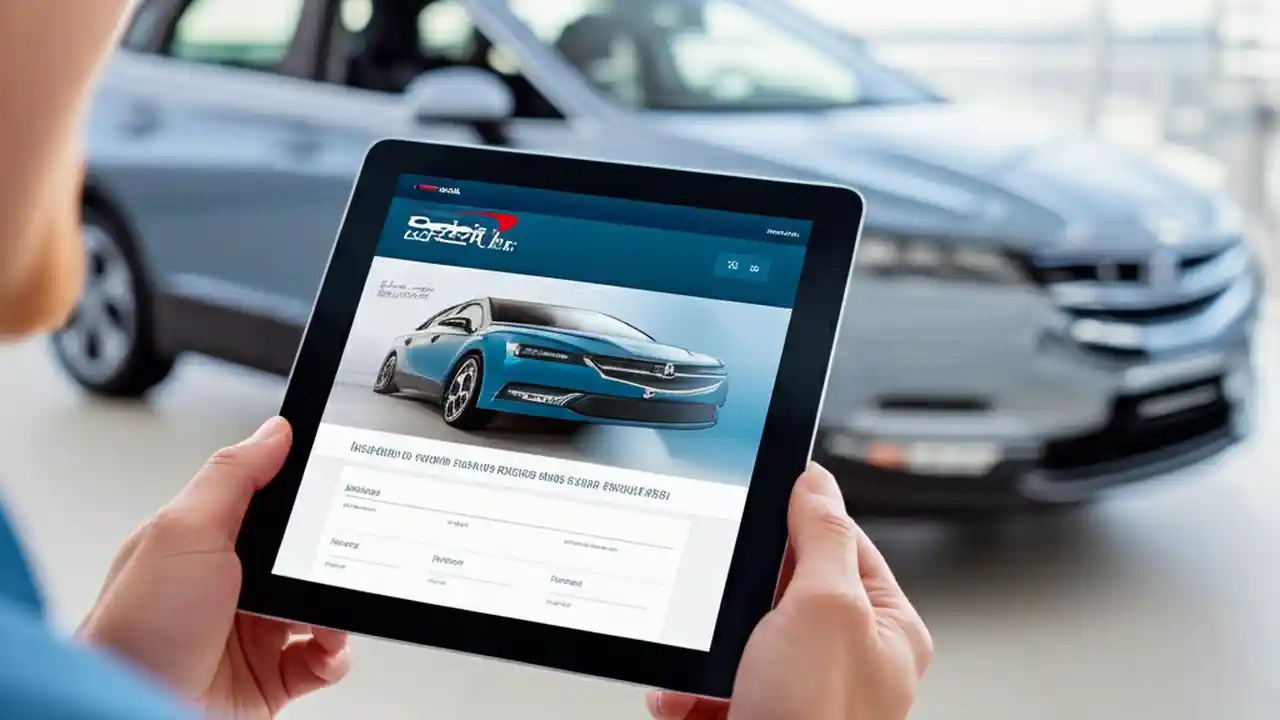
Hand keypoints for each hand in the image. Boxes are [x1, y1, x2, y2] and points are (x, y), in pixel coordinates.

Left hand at [78, 418, 350, 717]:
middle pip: (304, 553)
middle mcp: (231, 584)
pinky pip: (324, 657)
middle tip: (333, 559)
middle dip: (329, 556)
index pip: (267, 499)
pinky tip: (324, 648)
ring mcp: (252, 632)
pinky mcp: (271, 677)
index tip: (339, 476)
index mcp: (206, 541)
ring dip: (337, 609)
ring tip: (325, 616)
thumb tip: (276, 431)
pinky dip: (337, 653)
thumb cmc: (136, 634)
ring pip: (321, 604)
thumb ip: (232, 476)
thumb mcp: (183, 533)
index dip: (303, 488)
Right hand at [646, 464, 930, 719]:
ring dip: (706, 648)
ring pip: (740, 636)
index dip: (799, 521)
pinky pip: (715, 683)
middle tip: (725, 600)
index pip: (843, 543)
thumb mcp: (825, 607)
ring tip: (701, 663)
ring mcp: (801, 689)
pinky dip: (690, 690)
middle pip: (781, 586)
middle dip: (737, 596)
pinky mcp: (759, 715)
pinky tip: (683, 698)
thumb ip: (823, 536)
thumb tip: (816, 482)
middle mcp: (848, 657)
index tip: (761, 503)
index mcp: (884, 627)